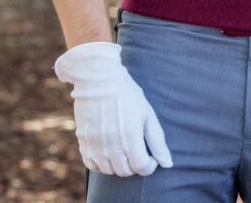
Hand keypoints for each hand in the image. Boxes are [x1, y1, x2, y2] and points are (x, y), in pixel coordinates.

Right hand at [54, 41, 172, 175]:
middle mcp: (111, 141)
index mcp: (130, 133)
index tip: (151, 158)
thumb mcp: (147, 114)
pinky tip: (109, 152)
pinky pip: (92, 165)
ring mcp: (94, 142)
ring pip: (109, 171)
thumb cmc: (127, 94)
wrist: (98, 79)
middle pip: (125, 171)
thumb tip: (168, 164)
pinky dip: (102, 164)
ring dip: (119, 166)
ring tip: (124, 151)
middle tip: (139, 153)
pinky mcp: (83, 141)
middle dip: (136, 166)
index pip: (141, 166)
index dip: (150, 166)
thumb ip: (157, 141)